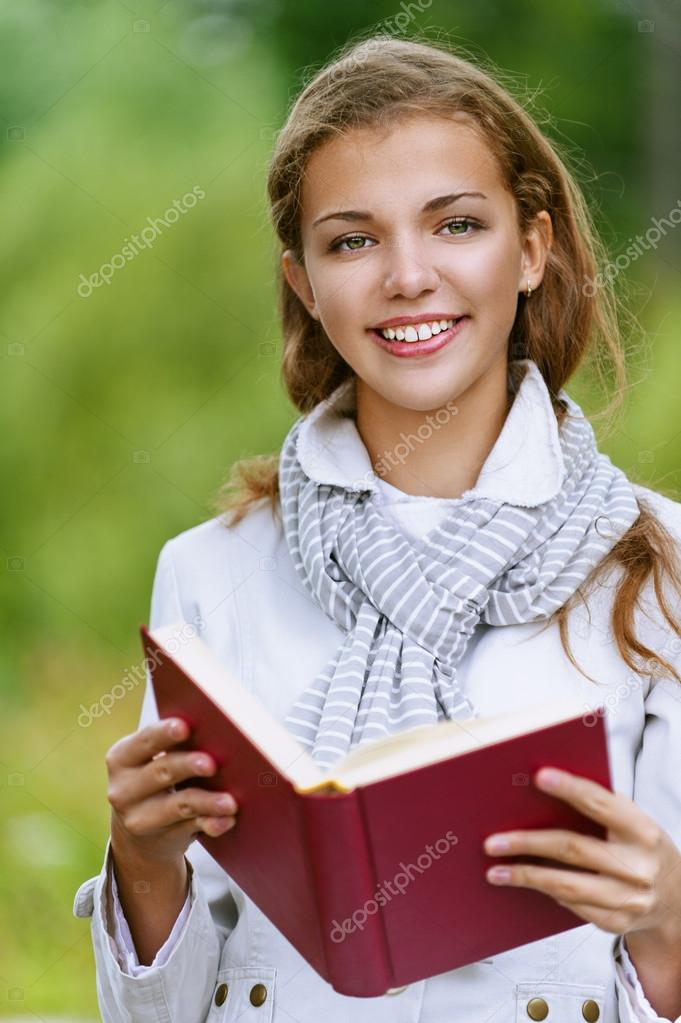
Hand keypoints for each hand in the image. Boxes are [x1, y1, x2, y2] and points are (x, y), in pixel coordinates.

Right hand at [107, 716, 238, 867]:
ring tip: (229, 802)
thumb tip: (213, 731)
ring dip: (206, 802)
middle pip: (161, 772)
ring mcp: (140, 818)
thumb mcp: (149, 760)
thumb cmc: (154, 777)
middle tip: (211, 764)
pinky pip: (192, 829)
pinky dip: (212, 824)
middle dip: (188, 766)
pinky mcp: (162, 838)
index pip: (144, 741)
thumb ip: (172, 744)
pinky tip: (227, 820)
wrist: (137, 831)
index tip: (184, 727)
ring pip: (178, 806)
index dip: (164, 733)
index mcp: (122, 758)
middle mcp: (124, 789)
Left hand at [482, 767, 680, 943]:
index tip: (539, 777)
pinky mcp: (617, 922)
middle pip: (573, 848)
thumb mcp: (632, 823)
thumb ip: (600, 806)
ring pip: (567, 885)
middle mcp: (638, 866)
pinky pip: (573, 905)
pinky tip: (528, 883)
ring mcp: (629, 898)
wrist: (675, 899)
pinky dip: (548, 892)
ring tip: (496, 871)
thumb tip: (545, 785)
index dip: (569, 789)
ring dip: (526, 876)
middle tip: (493, 842)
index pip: (600, 804)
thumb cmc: (642, 848)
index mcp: (641, 830)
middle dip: (528, 843)